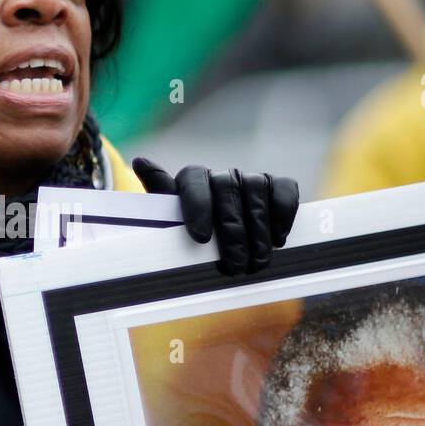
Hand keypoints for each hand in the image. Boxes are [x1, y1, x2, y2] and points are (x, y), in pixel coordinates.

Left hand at [131, 158, 298, 274]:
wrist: (220, 239)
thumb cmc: (190, 233)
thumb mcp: (171, 223)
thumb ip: (160, 198)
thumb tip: (141, 160)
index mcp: (192, 180)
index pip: (193, 180)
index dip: (198, 205)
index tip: (201, 238)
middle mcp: (220, 175)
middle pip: (227, 189)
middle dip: (233, 231)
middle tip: (234, 265)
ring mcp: (249, 178)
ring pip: (256, 190)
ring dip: (259, 230)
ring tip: (257, 262)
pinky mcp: (275, 186)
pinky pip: (283, 189)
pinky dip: (283, 212)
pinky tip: (279, 239)